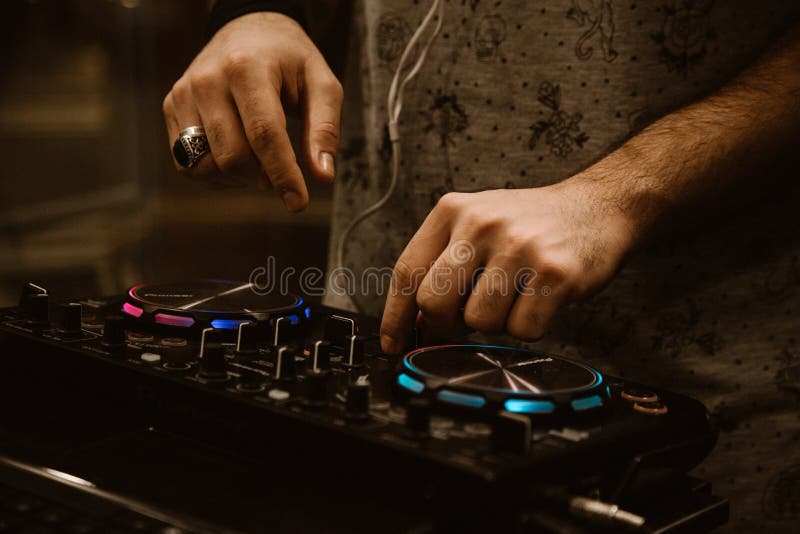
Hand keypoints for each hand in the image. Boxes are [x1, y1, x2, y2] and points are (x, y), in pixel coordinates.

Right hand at [162, 12, 342, 210]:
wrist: (247, 30)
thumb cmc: (289, 60)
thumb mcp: (321, 84)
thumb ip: (324, 129)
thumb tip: (322, 176)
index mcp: (247, 68)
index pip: (264, 135)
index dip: (283, 174)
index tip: (299, 203)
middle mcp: (208, 79)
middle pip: (233, 157)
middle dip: (262, 177)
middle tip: (281, 170)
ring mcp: (183, 93)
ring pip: (207, 165)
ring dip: (238, 179)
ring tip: (259, 161)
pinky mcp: (171, 107)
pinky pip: (187, 164)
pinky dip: (215, 175)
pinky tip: (236, 160)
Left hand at [379, 179, 635, 353]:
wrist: (599, 207)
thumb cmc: (530, 225)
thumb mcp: (478, 224)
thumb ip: (443, 263)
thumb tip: (416, 324)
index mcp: (452, 211)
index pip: (406, 271)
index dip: (395, 317)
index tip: (394, 344)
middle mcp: (481, 224)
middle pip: (434, 302)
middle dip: (446, 325)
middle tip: (466, 323)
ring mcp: (517, 247)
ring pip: (478, 322)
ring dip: (496, 324)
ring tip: (515, 296)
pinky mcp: (553, 272)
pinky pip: (522, 330)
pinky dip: (530, 327)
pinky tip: (540, 300)